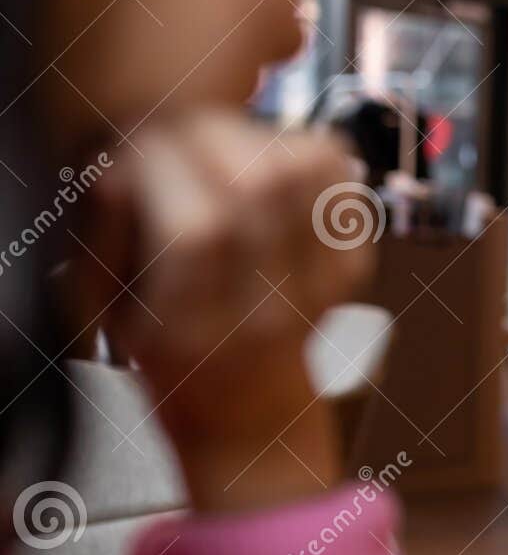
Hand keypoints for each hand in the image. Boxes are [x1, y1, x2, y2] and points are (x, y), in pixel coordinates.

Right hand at [76, 110, 374, 512]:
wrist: (250, 415)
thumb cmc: (172, 357)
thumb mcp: (115, 314)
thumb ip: (112, 242)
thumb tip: (122, 170)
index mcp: (195, 329)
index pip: (196, 229)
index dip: (159, 170)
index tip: (134, 156)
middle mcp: (265, 309)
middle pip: (258, 186)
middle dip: (209, 139)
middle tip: (182, 139)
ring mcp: (315, 289)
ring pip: (304, 175)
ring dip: (256, 138)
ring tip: (223, 148)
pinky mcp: (348, 269)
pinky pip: (339, 185)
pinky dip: (308, 154)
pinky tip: (275, 159)